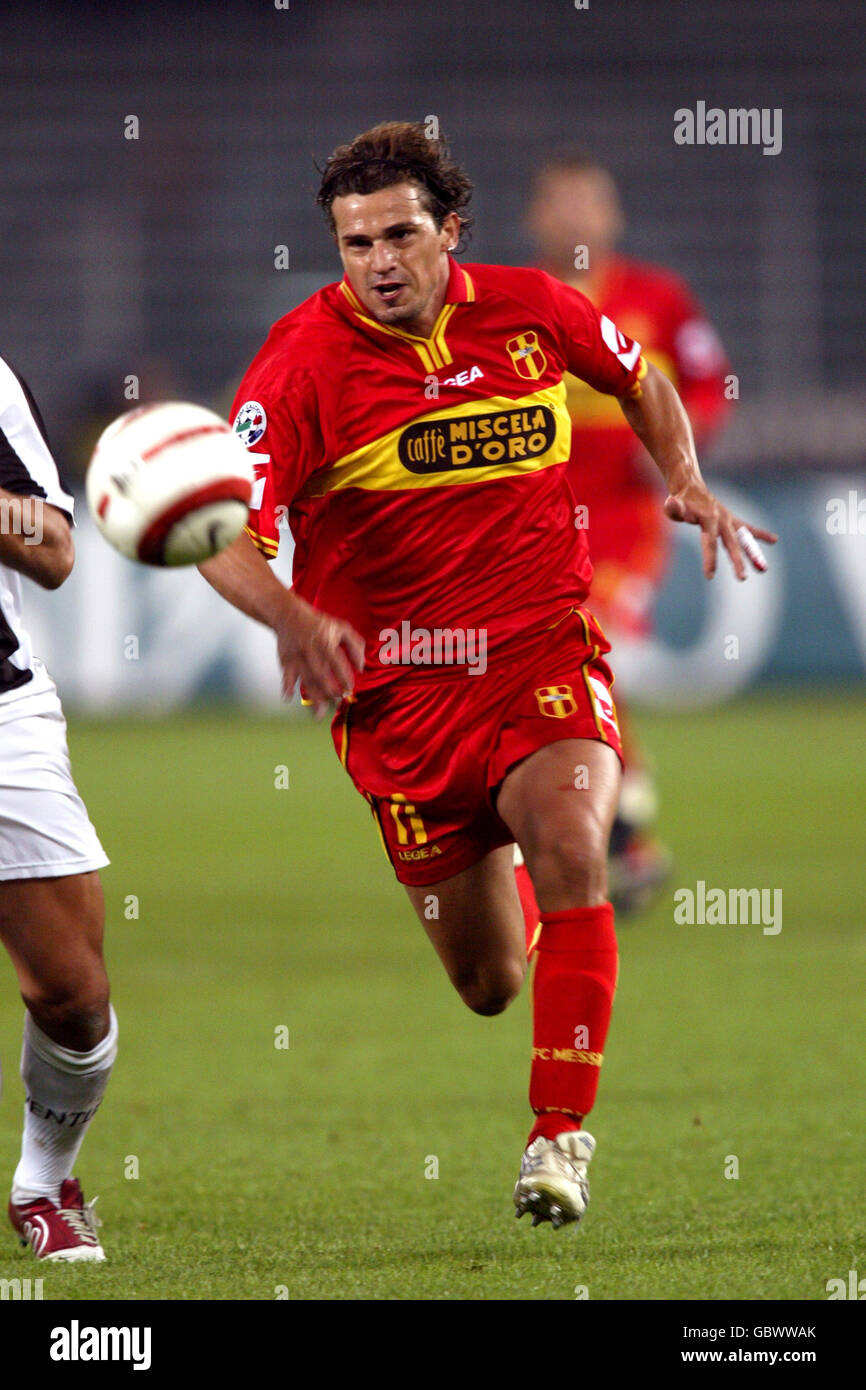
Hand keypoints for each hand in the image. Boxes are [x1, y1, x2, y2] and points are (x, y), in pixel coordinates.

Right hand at [274, 593, 365, 716]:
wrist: (288, 614)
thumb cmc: (319, 623)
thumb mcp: (341, 628)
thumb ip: (355, 645)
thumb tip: (361, 667)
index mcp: (325, 642)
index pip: (337, 663)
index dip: (344, 677)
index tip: (350, 689)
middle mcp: (310, 650)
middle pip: (320, 676)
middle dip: (329, 692)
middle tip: (337, 703)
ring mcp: (296, 656)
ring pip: (305, 680)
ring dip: (312, 697)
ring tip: (319, 715)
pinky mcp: (286, 660)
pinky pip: (286, 675)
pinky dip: (286, 687)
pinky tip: (288, 698)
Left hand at [664, 483, 776, 580]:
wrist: (690, 485)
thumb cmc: (679, 500)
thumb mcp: (673, 504)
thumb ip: (675, 509)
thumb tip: (678, 508)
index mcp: (708, 518)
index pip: (710, 542)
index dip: (710, 558)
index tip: (710, 575)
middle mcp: (722, 519)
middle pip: (731, 543)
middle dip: (737, 561)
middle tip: (742, 578)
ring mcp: (729, 519)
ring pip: (744, 539)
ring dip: (753, 553)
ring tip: (764, 569)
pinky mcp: (732, 520)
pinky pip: (748, 528)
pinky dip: (760, 534)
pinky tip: (774, 540)